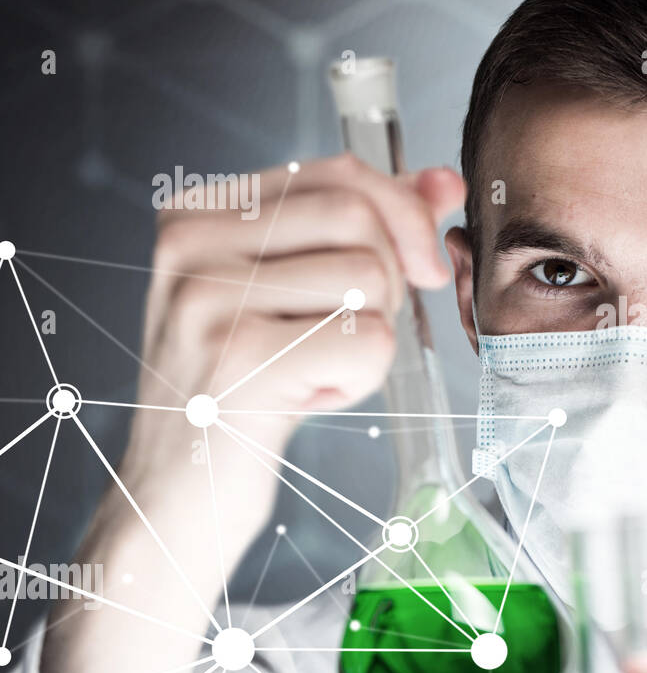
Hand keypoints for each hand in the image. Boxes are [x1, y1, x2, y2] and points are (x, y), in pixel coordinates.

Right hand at [39, 154, 465, 672]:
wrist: (177, 497)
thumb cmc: (242, 391)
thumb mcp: (294, 296)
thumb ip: (366, 230)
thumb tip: (443, 182)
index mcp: (197, 215)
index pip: (337, 175)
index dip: (402, 213)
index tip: (423, 261)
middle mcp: (191, 246)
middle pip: (359, 218)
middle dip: (387, 280)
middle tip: (348, 333)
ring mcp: (208, 301)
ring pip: (370, 279)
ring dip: (368, 338)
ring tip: (311, 371)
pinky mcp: (240, 360)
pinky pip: (369, 341)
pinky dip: (360, 380)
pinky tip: (307, 399)